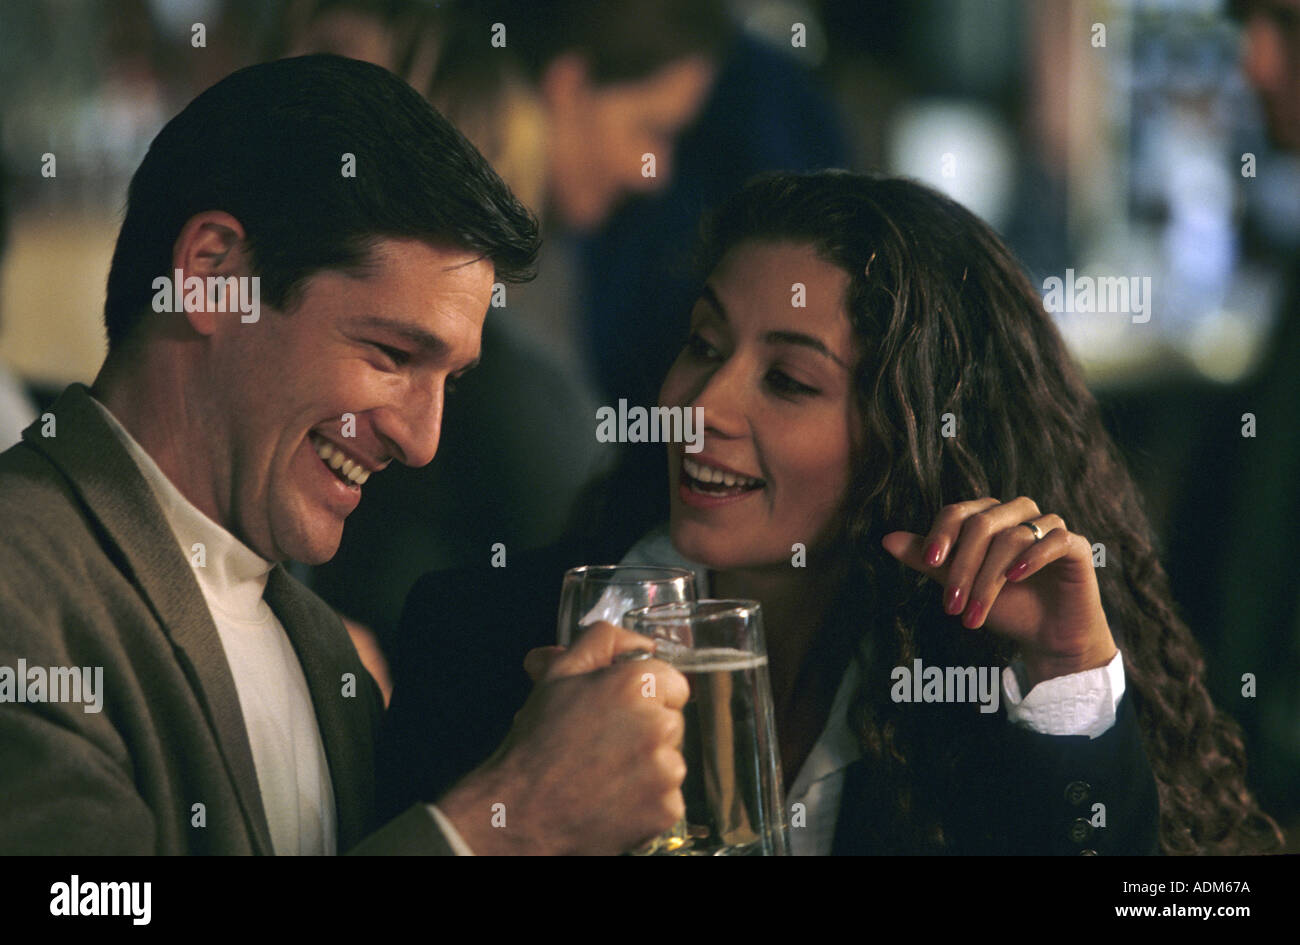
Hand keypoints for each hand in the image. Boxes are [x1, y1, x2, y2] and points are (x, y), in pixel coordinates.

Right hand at [438, 622, 687, 854]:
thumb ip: (601, 641)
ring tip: (603, 772)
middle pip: (672, 720)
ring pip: (670, 759)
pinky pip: (668, 796)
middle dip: (645, 729)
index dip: (644, 696)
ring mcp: (667, 771)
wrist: (522, 811)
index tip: (620, 710)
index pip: (672, 682)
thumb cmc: (538, 743)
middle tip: (603, 742)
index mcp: (637, 685)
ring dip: (646, 765)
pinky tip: (612, 797)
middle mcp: (659, 724)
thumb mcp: (559, 675)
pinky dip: (646, 799)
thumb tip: (638, 641)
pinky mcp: (667, 809)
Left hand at [881, 496, 1116, 687]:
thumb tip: (886, 540)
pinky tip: (1015, 577)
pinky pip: (1053, 540)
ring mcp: (1049, 527)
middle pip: (982, 524)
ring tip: (974, 614)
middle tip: (950, 606)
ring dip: (989, 578)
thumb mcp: (959, 584)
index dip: (941, 535)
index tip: (929, 564)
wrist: (1046, 637)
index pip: (958, 513)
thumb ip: (928, 561)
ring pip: (1012, 537)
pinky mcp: (1075, 545)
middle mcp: (1018, 513)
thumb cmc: (1004, 606)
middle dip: (962, 567)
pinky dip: (1033, 556)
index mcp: (989, 516)